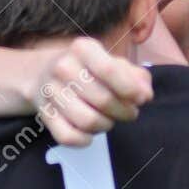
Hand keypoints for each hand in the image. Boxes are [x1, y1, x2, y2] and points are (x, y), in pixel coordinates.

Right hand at [35, 37, 152, 146]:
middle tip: (129, 113)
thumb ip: (136, 76)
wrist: (43, 74)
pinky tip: (90, 133)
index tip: (142, 99)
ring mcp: (51, 92)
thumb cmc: (89, 70)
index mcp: (83, 49)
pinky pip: (69, 137)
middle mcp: (63, 67)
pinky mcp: (44, 114)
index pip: (109, 70)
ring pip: (88, 122)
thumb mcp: (112, 62)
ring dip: (106, 126)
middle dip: (124, 112)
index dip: (130, 89)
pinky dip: (85, 140)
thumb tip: (145, 95)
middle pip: (103, 100)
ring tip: (110, 120)